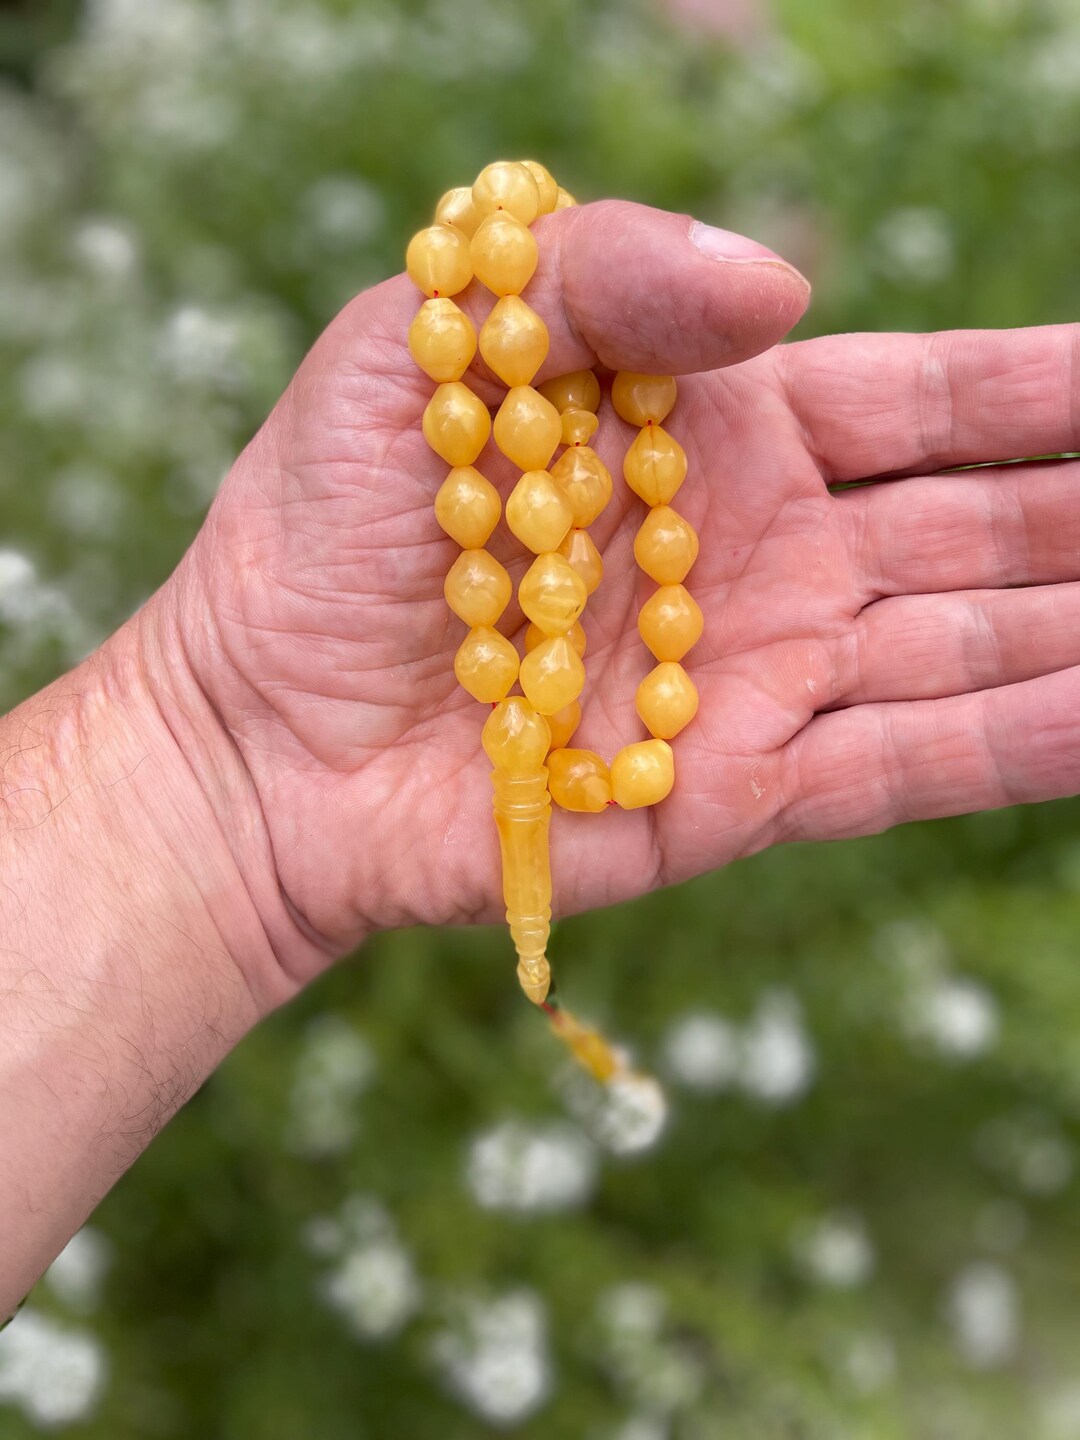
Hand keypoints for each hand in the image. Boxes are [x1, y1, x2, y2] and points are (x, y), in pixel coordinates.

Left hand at [150, 201, 1079, 989]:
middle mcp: (762, 560)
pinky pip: (904, 763)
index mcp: (712, 438)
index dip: (1045, 388)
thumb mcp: (436, 334)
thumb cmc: (331, 519)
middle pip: (976, 527)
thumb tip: (786, 283)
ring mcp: (758, 683)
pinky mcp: (734, 796)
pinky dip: (1017, 741)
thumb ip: (607, 273)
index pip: (921, 403)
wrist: (260, 722)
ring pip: (967, 646)